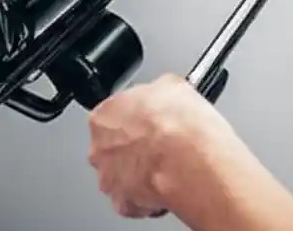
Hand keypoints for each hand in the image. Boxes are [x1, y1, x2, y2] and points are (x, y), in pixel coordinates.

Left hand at [87, 74, 247, 219]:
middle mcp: (100, 147)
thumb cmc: (181, 126)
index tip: (153, 121)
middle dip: (136, 148)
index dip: (138, 118)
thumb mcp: (174, 86)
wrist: (192, 161)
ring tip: (168, 168)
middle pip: (115, 147)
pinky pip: (133, 202)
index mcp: (104, 115)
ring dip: (140, 173)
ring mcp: (109, 178)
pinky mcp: (124, 205)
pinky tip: (166, 188)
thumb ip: (159, 91)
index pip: (116, 114)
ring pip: (122, 176)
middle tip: (162, 145)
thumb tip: (166, 92)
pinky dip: (147, 199)